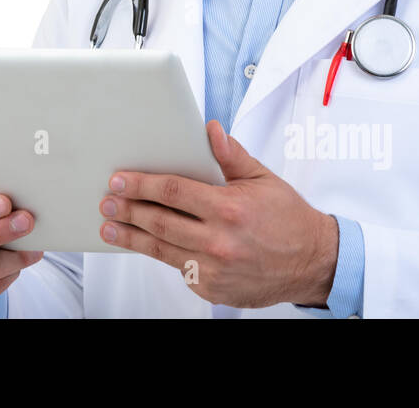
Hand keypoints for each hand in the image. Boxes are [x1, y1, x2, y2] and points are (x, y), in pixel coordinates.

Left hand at [97, 120, 338, 308]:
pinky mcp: (213, 289)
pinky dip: (160, 255)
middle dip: (128, 210)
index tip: (120, 180)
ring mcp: (214, 270)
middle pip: (160, 223)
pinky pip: (179, 269)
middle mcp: (220, 242)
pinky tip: (143, 244)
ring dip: (132, 237)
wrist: (313, 262)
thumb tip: (208, 129)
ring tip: (109, 226)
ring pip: (162, 250)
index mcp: (229, 209)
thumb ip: (231, 155)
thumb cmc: (288, 218)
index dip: (142, 185)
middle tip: (106, 202)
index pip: (173, 192)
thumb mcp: (262, 179)